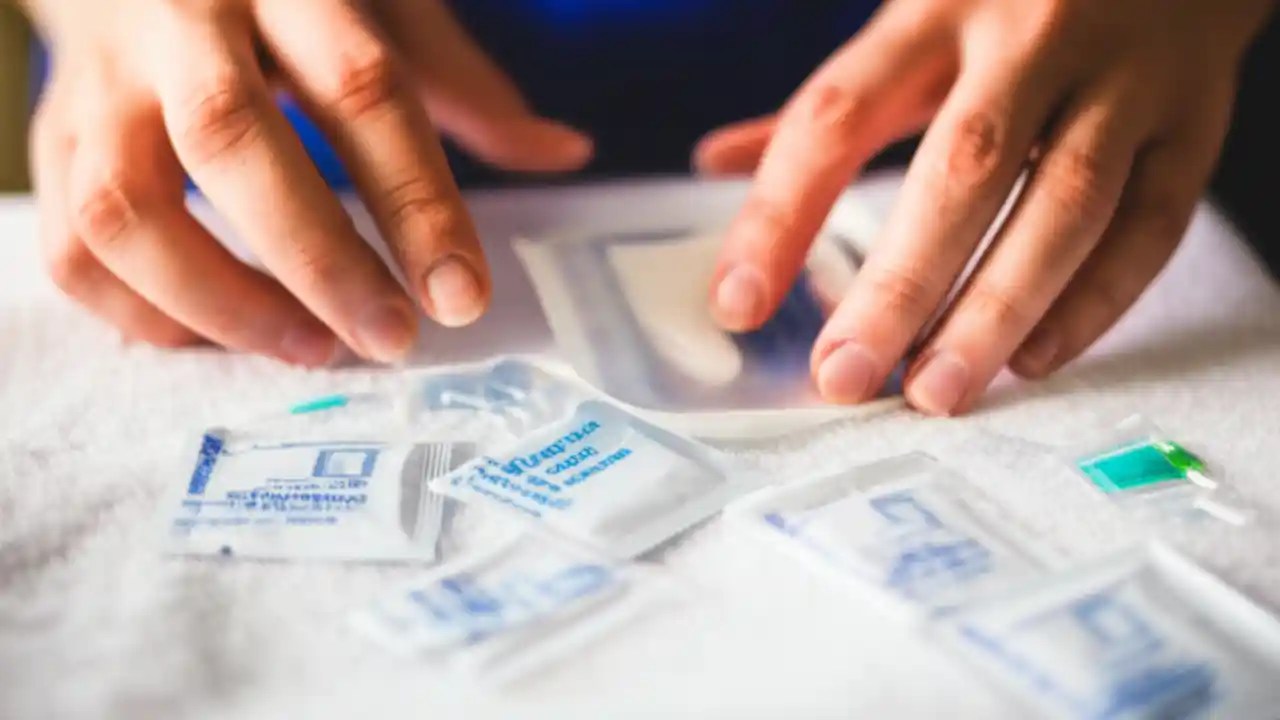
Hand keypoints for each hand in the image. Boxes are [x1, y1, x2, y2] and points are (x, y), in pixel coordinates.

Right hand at [25, 0, 591, 364]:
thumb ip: (462, 83)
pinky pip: (72, 248)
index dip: (416, 201)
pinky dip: (145, 314)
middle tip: (392, 341)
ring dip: (224, 303)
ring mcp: (99, 79)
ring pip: (126, 208)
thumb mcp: (382, 3)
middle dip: (320, 261)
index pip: (359, 87)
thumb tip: (565, 151)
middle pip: (233, 142)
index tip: (462, 296)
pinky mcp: (53, 135)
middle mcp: (180, 18)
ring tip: (312, 349)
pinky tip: (222, 334)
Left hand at [696, 0, 1273, 413]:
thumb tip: (714, 162)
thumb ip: (828, 103)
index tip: (739, 305)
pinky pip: (1152, 223)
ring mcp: (1125, 74)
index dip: (779, 216)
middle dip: (899, 286)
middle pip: (962, 169)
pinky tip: (1035, 359)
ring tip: (937, 391)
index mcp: (933, 9)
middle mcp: (1029, 35)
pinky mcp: (1196, 118)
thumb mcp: (914, 22)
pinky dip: (1096, 300)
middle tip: (846, 378)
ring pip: (1067, 203)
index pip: (836, 117)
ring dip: (999, 310)